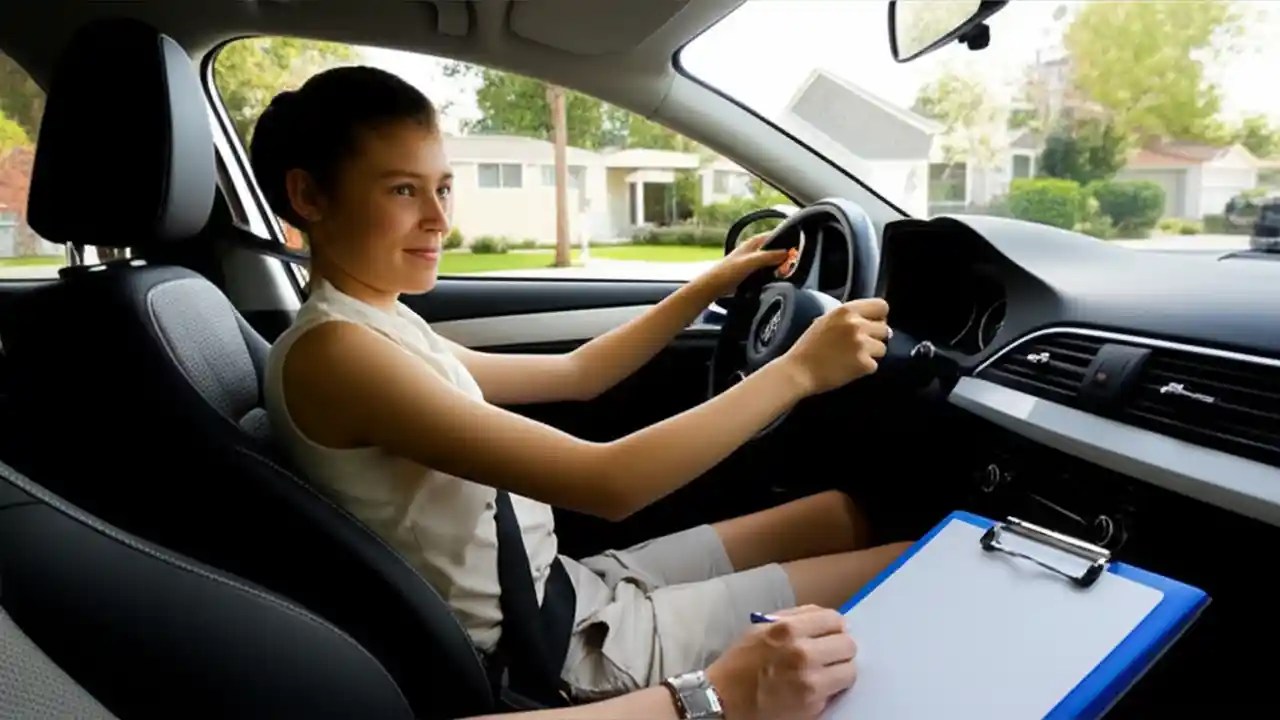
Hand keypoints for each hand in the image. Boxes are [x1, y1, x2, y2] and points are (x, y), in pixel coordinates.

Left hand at [702, 232, 790, 296]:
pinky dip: (773, 274)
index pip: (775, 235)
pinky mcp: (752, 272)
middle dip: (785, 255)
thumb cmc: (727, 272)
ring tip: (788, 271)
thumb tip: (787, 253)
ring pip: (772, 261)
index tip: (798, 247)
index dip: (786, 239)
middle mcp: (754, 250)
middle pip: (775, 249)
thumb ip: (768, 256)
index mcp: (754, 242)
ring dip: (779, 266)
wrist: (714, 286)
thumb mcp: (751, 261)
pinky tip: (778, 279)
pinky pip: (767, 271)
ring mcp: (753, 261)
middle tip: (794, 263)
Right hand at [705, 605, 857, 719]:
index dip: (834, 626)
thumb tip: (823, 617)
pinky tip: (814, 686)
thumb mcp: (760, 628)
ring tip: (824, 672)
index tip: (830, 632)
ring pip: (849, 671)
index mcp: (788, 629)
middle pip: (848, 645)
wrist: (723, 700)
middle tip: (829, 654)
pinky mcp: (813, 705)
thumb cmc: (739, 663)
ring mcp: (810, 682)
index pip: (834, 620)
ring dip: (839, 671)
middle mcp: (803, 654)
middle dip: (839, 649)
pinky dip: (829, 690)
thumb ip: (793, 618)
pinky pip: (837, 693)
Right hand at [779, 298, 889, 395]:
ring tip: (850, 357)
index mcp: (846, 311)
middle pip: (884, 328)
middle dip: (874, 337)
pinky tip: (847, 368)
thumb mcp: (826, 320)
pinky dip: (863, 369)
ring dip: (870, 354)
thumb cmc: (808, 348)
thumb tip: (874, 322)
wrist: (798, 372)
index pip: (881, 306)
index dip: (879, 317)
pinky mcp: (864, 364)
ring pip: (882, 348)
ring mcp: (862, 345)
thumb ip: (848, 317)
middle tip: (857, 346)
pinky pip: (874, 365)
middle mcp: (857, 325)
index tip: (872, 325)